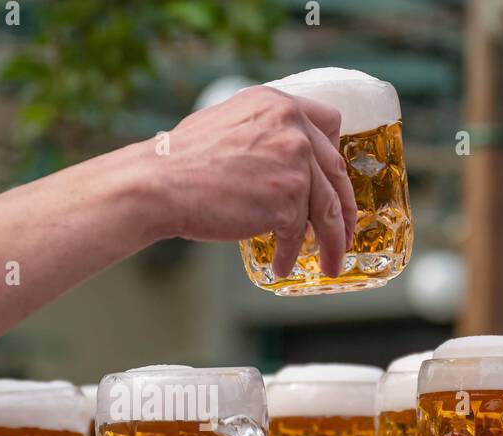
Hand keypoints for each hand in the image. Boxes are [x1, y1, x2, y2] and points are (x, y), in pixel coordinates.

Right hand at [148, 86, 358, 278]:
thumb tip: (276, 159)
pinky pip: (299, 232)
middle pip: (334, 171)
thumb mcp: (227, 123)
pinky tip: (282, 265)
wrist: (159, 183)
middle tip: (343, 231)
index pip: (328, 124)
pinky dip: (291, 253)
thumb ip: (260, 132)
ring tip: (330, 262)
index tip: (333, 180)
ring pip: (327, 207)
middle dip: (343, 207)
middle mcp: (292, 127)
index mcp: (277, 104)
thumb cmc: (181, 161)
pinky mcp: (287, 200)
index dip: (333, 156)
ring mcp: (294, 163)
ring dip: (331, 240)